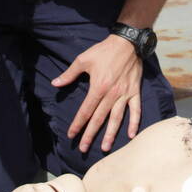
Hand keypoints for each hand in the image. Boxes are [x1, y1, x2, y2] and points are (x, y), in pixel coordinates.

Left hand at [51, 35, 143, 153]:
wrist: (127, 43)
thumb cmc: (104, 51)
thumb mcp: (83, 60)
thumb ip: (69, 74)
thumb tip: (55, 83)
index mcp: (98, 87)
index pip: (85, 111)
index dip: (77, 124)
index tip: (71, 135)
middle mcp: (111, 94)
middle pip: (99, 118)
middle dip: (90, 135)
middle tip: (83, 148)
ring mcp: (124, 94)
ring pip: (117, 118)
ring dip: (111, 134)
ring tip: (105, 147)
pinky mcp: (134, 92)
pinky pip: (135, 110)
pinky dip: (134, 123)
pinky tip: (131, 135)